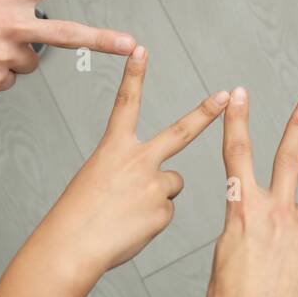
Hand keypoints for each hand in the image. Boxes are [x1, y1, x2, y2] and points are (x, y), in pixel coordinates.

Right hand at [32, 47, 228, 278]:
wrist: (72, 246)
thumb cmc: (78, 216)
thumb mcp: (97, 179)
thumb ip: (129, 172)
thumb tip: (157, 185)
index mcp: (114, 147)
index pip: (126, 102)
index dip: (134, 75)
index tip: (141, 50)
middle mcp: (139, 160)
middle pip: (180, 132)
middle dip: (206, 113)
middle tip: (225, 96)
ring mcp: (155, 184)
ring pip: (172, 183)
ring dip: (158, 195)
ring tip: (129, 211)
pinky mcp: (164, 210)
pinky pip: (166, 211)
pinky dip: (152, 219)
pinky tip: (132, 226)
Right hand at [201, 89, 297, 296]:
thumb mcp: (227, 255)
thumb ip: (249, 227)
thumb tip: (270, 220)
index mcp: (242, 212)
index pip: (237, 155)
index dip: (237, 122)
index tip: (239, 97)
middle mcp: (275, 215)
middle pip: (288, 159)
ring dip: (291, 240)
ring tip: (276, 275)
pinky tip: (293, 286)